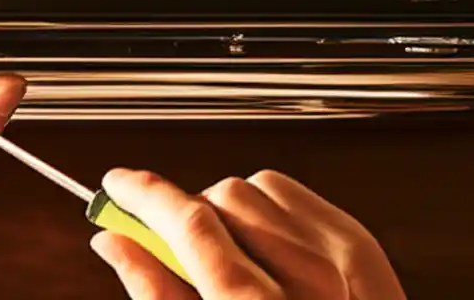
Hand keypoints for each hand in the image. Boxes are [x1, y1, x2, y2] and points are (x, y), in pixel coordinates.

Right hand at [91, 169, 404, 299]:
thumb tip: (113, 244)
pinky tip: (263, 245)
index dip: (144, 195)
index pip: (191, 225)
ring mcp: (340, 259)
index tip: (117, 184)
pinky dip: (269, 209)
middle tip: (173, 246)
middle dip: (190, 213)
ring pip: (258, 187)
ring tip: (229, 255)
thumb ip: (157, 296)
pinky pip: (296, 194)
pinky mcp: (360, 244)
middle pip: (224, 200)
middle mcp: (307, 281)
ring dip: (230, 210)